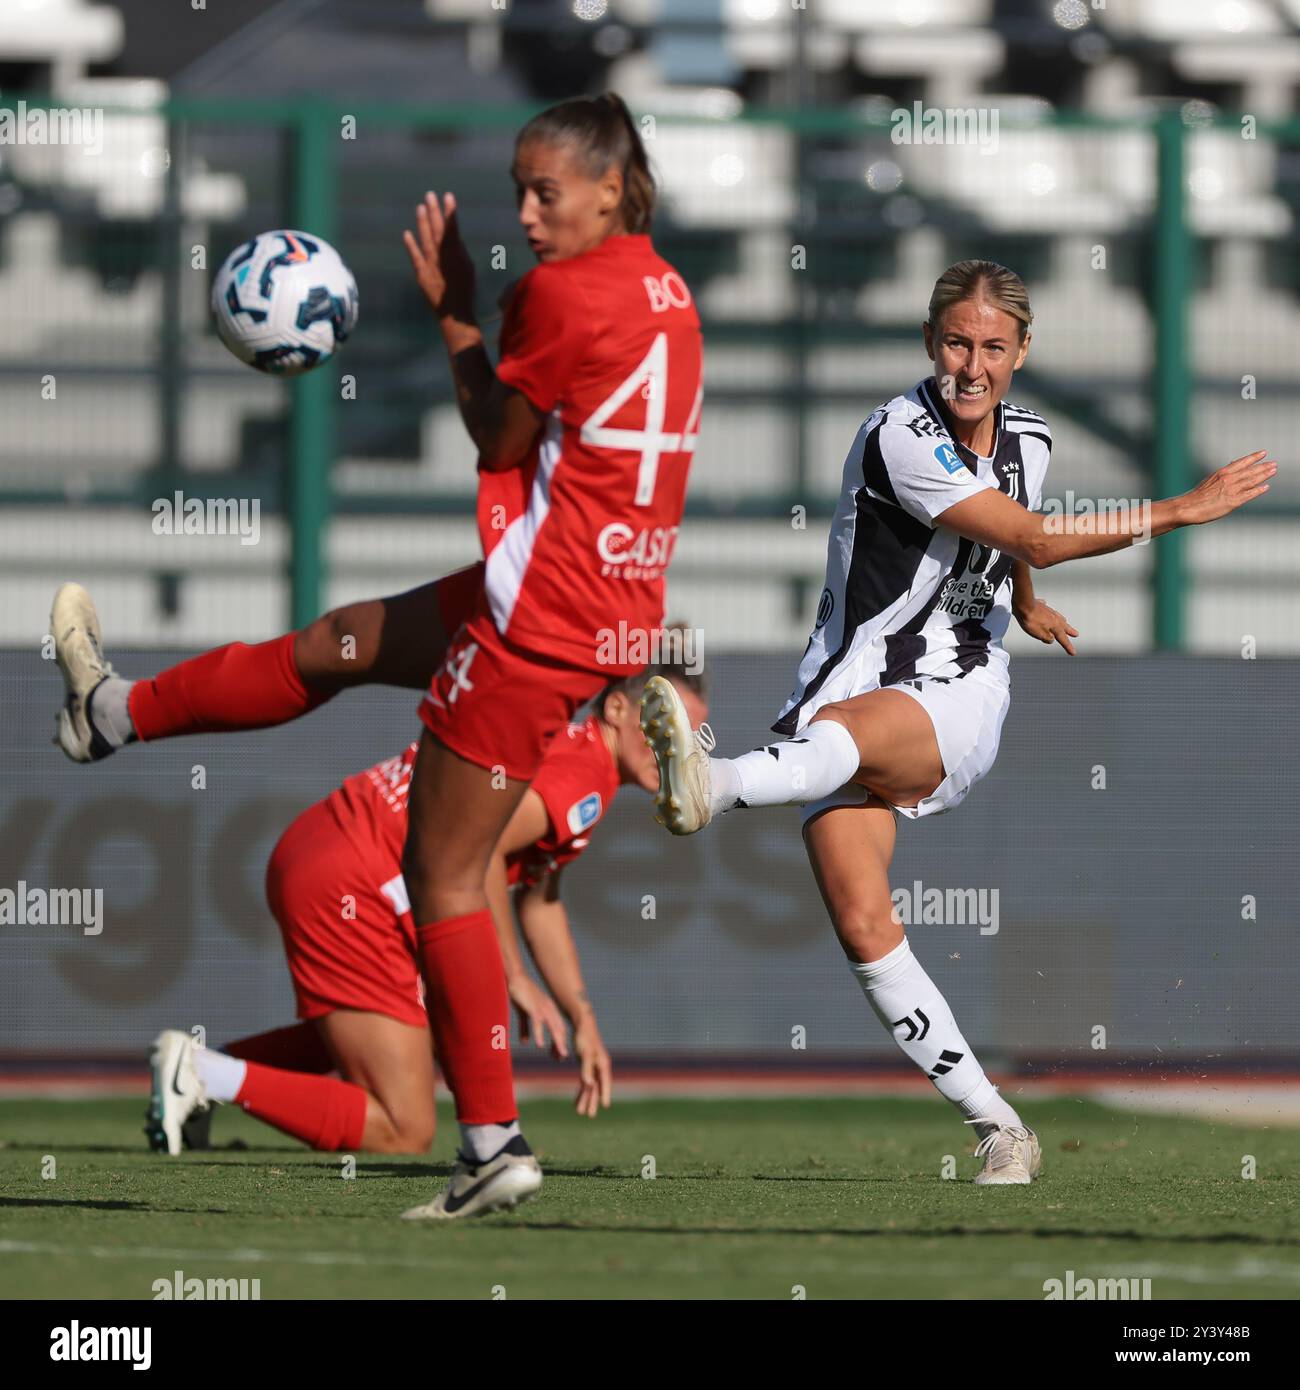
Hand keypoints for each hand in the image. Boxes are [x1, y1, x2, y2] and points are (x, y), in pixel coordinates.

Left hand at [402, 190, 475, 322]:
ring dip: (423, 222)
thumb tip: (452, 238)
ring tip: (420, 207)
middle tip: (430, 195)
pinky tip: (407, 233)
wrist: (455, 314)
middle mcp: (442, 257)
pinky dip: (411, 245)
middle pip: (437, 230)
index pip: (452, 228)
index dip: (450, 212)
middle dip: (434, 211)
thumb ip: (459, 251)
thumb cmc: (465, 291)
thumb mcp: (468, 268)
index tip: (448, 196)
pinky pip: (415, 256)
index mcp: (456, 255)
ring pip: (426, 239)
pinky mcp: (421, 274)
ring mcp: (430, 265)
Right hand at [507, 975, 568, 1057]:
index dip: (559, 1041)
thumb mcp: (523, 1014)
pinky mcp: (533, 1007)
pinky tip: (539, 1044)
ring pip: (553, 1027)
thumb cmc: (520, 995)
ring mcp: (543, 1007)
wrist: (515, 980)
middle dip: (561, 1044)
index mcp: (549, 1009)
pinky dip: (539, 1034)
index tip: (558, 1054)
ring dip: (557, 1041)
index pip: (559, 1028)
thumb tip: (525, 1042)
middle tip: (562, 1057)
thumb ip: (525, 1028)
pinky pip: (538, 1022)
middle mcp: (550, 1008)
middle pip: (559, 1029)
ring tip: (560, 1054)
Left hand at [573, 1021, 611, 1117]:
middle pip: (597, 1087)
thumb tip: (588, 1084)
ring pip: (591, 1086)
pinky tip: (578, 1100)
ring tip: (580, 1112)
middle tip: (590, 1115)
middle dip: (593, 1101)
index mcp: (603, 1064)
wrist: (583, 1025)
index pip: (605, 1082)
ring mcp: (594, 1067)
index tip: (605, 1106)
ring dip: (586, 1098)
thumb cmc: (585, 1037)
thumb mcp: (585, 1053)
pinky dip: (582, 1091)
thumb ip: (586, 1068)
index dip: (605, 1094)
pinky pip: (585, 1082)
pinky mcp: (587, 1066)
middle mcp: (600, 1067)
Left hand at [1015, 598, 1077, 654]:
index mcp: (1055, 626)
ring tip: (1065, 622)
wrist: (1024, 604)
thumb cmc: (1030, 620)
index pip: (1063, 639)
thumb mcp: (1039, 634)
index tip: (1073, 653)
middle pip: (1064, 626)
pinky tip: (1045, 606)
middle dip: (1070, 631)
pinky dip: (1047, 610)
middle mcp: (1054, 618)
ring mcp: (1048, 611)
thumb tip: (1051, 640)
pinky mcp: (1040, 606)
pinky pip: (1045, 608)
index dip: (1068, 646)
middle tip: (1076, 634)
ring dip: (1062, 621)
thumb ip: (1047, 638)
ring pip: (1057, 617)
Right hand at [1179, 450, 1275, 525]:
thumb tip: (1233, 464)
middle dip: (1263, 467)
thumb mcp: (1210, 480)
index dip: (1253, 457)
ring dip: (1264, 475)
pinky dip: (1258, 490)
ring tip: (1273, 471)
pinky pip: (1249, 494)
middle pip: (1250, 471)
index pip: (1241, 462)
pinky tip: (1266, 487)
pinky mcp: (1233, 501)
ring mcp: (1232, 490)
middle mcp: (1228, 479)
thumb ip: (1223, 473)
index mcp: (1222, 473)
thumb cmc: (1197, 496)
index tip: (1263, 453)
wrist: (1188, 507)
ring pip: (1252, 480)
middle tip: (1274, 464)